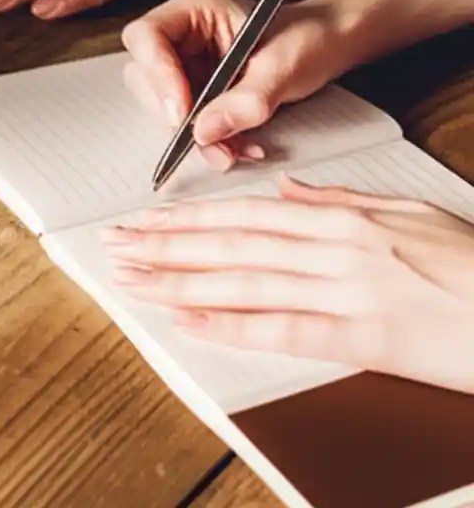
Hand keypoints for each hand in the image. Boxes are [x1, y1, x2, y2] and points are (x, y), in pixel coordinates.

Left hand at [103, 176, 473, 394]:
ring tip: (130, 278)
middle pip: (231, 242)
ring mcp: (347, 290)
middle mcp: (336, 248)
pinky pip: (282, 328)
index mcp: (344, 218)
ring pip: (242, 279)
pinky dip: (227, 322)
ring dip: (177, 278)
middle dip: (165, 243)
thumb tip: (289, 189)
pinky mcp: (364, 335)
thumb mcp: (410, 212)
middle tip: (113, 245)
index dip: (187, 219)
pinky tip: (185, 318)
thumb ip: (344, 200)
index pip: (245, 214)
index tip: (144, 221)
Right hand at [120, 0, 353, 170]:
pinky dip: (207, 140)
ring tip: (232, 151)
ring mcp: (182, 62)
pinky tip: (237, 146)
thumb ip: (247, 99)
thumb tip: (205, 132)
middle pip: (145, 75)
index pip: (146, 37)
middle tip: (208, 143)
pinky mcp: (191, 89)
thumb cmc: (310, 38)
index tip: (181, 114)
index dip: (156, 75)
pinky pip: (183, 121)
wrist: (329, 45)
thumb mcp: (285, 67)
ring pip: (161, 105)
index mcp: (194, 7)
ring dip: (192, 136)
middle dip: (175, 115)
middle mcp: (179, 32)